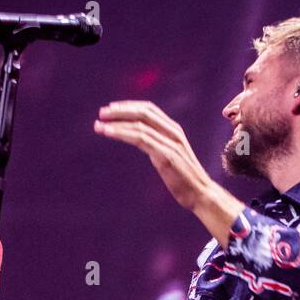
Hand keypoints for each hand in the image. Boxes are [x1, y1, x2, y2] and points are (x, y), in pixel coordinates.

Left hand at [93, 101, 211, 210]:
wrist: (200, 193)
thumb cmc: (183, 178)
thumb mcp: (168, 155)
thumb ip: (156, 144)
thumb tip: (140, 140)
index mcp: (173, 130)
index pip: (149, 110)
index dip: (129, 106)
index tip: (111, 109)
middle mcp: (172, 132)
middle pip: (143, 112)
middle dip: (120, 110)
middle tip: (101, 113)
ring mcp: (169, 143)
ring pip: (139, 125)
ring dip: (117, 123)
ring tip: (99, 124)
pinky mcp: (165, 155)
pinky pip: (140, 138)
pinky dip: (122, 133)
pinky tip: (108, 133)